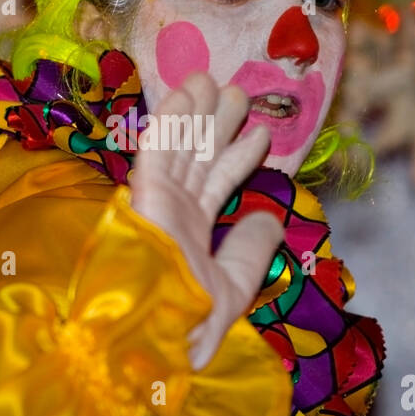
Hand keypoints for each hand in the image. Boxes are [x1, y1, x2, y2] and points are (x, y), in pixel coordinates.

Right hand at [130, 71, 284, 370]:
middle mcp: (174, 212)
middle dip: (217, 124)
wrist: (155, 335)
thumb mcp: (234, 286)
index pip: (218, 185)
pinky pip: (159, 147)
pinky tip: (185, 92)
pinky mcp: (143, 193)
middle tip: (236, 92)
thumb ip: (251, 250)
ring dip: (196, 110)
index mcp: (190, 233)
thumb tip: (271, 217)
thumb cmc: (190, 319)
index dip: (239, 157)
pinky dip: (171, 118)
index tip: (260, 133)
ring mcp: (157, 200)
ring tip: (215, 80)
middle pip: (199, 156)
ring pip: (180, 144)